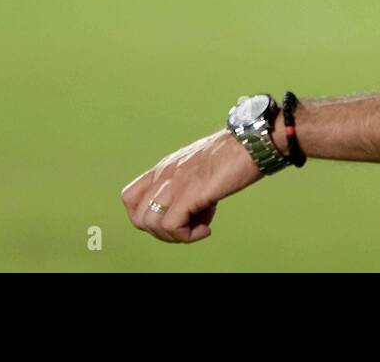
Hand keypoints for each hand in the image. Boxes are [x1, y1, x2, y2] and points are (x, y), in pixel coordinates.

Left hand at [120, 129, 266, 243]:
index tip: (174, 219)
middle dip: (162, 232)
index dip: (147, 217)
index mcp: (164, 168)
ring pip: (150, 224)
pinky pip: (171, 226)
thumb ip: (188, 191)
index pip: (129, 198)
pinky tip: (207, 227)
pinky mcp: (189, 191)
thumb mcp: (200, 172)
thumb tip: (192, 218)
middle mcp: (164, 174)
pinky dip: (188, 235)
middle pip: (138, 218)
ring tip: (200, 224)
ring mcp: (175, 182)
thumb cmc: (234, 157)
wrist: (250, 143)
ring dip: (176, 235)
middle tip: (189, 226)